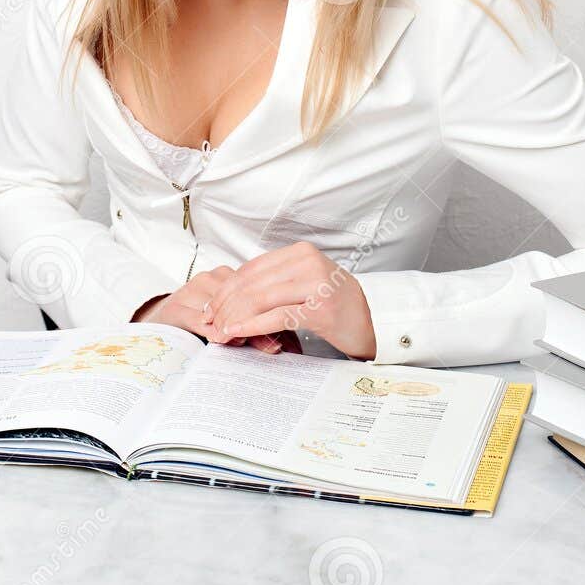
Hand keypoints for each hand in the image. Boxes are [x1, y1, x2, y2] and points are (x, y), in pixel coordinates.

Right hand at [132, 266, 301, 353]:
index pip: (259, 290)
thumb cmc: (209, 325)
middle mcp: (215, 278)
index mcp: (234, 277)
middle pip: (242, 298)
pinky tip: (222, 340)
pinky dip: (211, 330)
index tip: (292, 337)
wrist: (166, 327)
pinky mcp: (176, 307)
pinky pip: (197, 319)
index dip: (277, 313)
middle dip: (261, 324)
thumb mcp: (239, 324)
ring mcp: (194, 291)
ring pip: (221, 308)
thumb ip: (262, 329)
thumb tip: (291, 345)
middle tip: (277, 346)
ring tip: (250, 344)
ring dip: (235, 327)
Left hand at [204, 242, 376, 359]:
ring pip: (260, 298)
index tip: (211, 306)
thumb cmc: (337, 306)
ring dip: (234, 316)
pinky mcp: (320, 309)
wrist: (375, 321)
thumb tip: (234, 293)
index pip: (251, 269)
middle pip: (251, 283)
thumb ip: (276, 281)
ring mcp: (315, 284)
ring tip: (220, 331)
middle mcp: (307, 262)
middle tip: (210, 323)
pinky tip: (237, 332)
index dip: (226, 288)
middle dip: (225, 305)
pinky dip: (252, 324)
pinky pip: (277, 316)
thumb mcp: (305, 282)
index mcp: (300, 252)